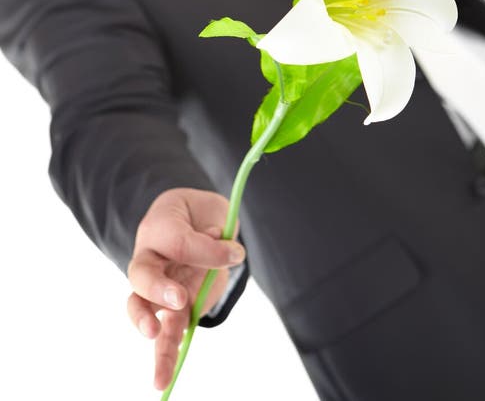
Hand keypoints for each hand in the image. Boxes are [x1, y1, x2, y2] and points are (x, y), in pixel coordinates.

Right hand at [127, 187, 245, 390]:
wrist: (195, 220)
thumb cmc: (201, 213)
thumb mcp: (213, 211)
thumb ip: (216, 232)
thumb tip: (228, 253)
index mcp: (159, 227)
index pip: (179, 242)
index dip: (209, 249)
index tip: (235, 252)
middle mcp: (151, 259)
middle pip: (142, 275)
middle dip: (159, 289)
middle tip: (178, 298)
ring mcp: (158, 287)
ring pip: (143, 310)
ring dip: (149, 328)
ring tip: (154, 344)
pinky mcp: (172, 309)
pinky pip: (165, 334)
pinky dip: (165, 355)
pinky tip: (163, 379)